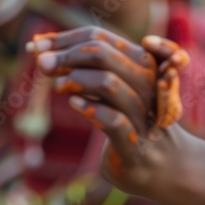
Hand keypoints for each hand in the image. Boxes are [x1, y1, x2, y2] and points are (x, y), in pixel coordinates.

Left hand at [26, 27, 194, 198]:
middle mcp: (149, 84)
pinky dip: (89, 109)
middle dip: (65, 56)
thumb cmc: (131, 120)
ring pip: (109, 83)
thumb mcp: (119, 87)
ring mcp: (144, 115)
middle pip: (103, 54)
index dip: (64, 39)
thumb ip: (86, 67)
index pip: (100, 38)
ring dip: (75, 80)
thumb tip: (38, 46)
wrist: (166, 166)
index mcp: (144, 65)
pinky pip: (113, 121)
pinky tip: (74, 104)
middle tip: (41, 64)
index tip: (38, 46)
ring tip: (59, 87)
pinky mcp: (135, 146)